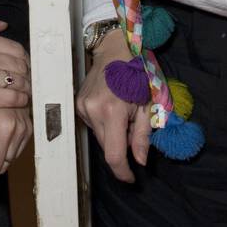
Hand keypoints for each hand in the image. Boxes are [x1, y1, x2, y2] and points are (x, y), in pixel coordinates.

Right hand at [0, 13, 30, 128]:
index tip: (24, 68)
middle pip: (19, 65)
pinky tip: (19, 101)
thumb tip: (3, 24)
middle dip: (26, 74)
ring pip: (17, 81)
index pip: (16, 49)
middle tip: (26, 81)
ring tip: (24, 92)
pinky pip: (10, 98)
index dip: (24, 59)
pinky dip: (19, 100)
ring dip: (25, 88)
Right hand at [76, 28, 150, 182]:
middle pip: (106, 147)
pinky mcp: (78, 104)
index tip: (132, 179)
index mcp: (113, 111)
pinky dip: (105, 124)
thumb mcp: (148, 103)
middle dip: (122, 147)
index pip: (114, 155)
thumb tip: (140, 161)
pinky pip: (93, 124)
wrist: (115, 47)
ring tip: (125, 113)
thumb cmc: (136, 72)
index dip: (123, 172)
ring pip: (99, 137)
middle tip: (135, 128)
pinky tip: (112, 107)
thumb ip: (143, 135)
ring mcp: (82, 107)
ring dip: (113, 134)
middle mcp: (92, 111)